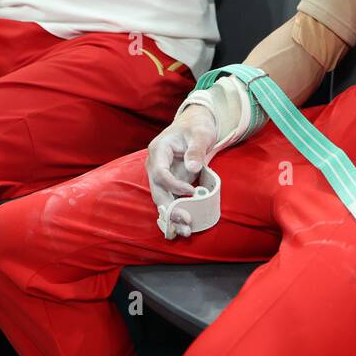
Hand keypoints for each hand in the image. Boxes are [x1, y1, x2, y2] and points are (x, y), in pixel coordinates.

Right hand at [144, 104, 218, 237]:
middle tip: (186, 221)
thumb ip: (196, 149)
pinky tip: (183, 227)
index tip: (190, 191)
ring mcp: (161, 176)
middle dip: (170, 208)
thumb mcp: (200, 133)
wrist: (195, 125)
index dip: (174, 185)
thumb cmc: (196, 127)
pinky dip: (176, 213)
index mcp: (158, 150)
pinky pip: (170, 200)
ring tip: (186, 231)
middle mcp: (155, 165)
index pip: (160, 172)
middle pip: (158, 190)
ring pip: (162, 199)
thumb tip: (192, 168)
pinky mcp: (170, 184)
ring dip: (173, 216)